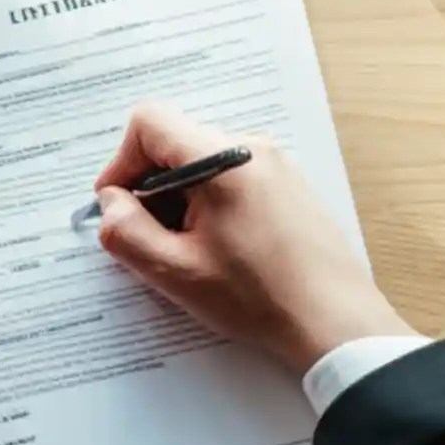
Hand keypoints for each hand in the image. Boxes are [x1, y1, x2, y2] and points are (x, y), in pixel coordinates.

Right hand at [95, 103, 414, 374]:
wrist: (334, 322)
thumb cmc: (260, 299)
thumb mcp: (175, 272)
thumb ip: (126, 231)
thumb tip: (111, 202)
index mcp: (223, 159)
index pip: (150, 122)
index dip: (121, 162)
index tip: (118, 206)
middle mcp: (251, 148)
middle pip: (175, 142)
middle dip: (150, 187)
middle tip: (152, 239)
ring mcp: (274, 164)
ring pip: (202, 163)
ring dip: (180, 199)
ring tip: (190, 251)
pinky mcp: (286, 185)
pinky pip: (231, 177)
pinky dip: (209, 204)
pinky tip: (219, 250)